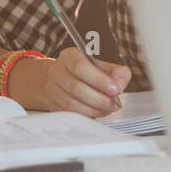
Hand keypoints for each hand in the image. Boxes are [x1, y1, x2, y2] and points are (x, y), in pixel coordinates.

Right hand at [14, 47, 130, 117]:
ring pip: (72, 103)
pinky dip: (86, 115)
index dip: (99, 80)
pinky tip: (97, 112)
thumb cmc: (88, 73)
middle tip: (113, 104)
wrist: (65, 81)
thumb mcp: (106, 67)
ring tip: (107, 109)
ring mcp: (51, 89)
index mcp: (69, 56)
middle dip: (99, 99)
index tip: (114, 90)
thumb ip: (118, 73)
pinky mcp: (52, 104)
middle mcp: (57, 71)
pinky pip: (69, 113)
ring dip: (94, 109)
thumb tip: (119, 84)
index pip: (80, 66)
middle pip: (76, 87)